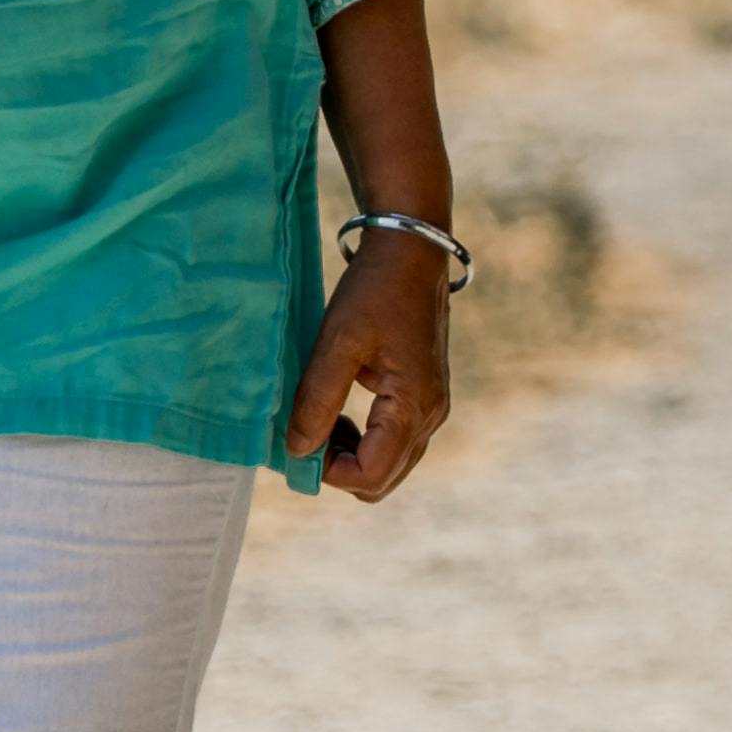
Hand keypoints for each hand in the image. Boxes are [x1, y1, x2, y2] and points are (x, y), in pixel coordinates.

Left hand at [282, 233, 456, 500]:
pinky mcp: (426, 397)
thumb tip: (298, 452)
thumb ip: (317, 401)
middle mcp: (431, 416)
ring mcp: (433, 407)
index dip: (328, 472)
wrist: (411, 251)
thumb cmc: (375, 291)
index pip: (369, 475)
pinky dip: (366, 441)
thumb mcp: (338, 342)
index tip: (299, 443)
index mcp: (413, 406)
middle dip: (340, 469)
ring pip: (390, 465)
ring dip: (352, 456)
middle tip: (308, 433)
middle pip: (382, 480)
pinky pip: (396, 442)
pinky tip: (343, 413)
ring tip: (322, 421)